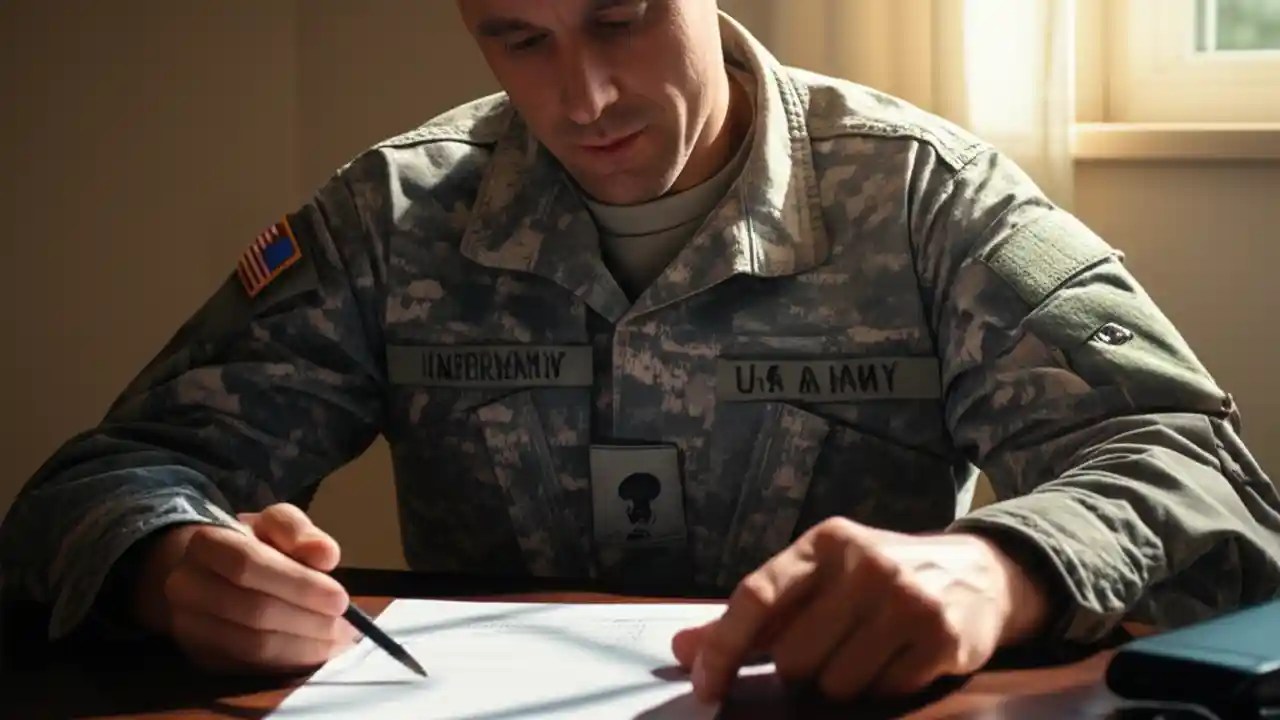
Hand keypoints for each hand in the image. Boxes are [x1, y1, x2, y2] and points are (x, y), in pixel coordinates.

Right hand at [133, 503, 355, 674]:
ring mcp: (189, 627)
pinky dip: (289, 662)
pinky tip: (316, 651)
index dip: (299, 584)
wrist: (204, 573)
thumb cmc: (250, 543)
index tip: (341, 599)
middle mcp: (187, 587)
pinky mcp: (201, 656)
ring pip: (252, 645)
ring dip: (304, 647)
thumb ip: (299, 532)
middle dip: (309, 621)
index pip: (249, 565)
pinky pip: (250, 667)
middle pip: (253, 611)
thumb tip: (326, 555)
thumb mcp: (275, 523)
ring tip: (339, 640)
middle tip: (348, 627)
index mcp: (206, 544)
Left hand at [672, 517, 1049, 701]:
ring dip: (840, 683)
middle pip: (793, 655)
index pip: (757, 597)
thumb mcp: (818, 577)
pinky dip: (880, 688)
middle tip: (827, 650)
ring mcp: (906, 600)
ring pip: (835, 684)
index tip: (704, 687)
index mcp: (824, 543)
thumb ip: (752, 615)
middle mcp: (864, 565)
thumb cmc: (878, 577)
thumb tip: (682, 651)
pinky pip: (882, 693)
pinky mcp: (941, 637)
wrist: (978, 572)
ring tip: (865, 652)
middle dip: (800, 669)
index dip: (723, 648)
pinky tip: (898, 659)